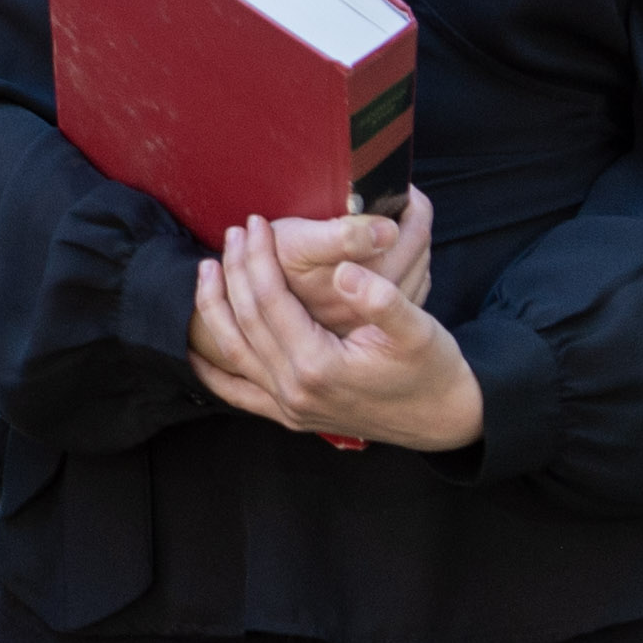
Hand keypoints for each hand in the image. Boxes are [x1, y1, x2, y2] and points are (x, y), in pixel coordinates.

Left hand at [187, 201, 480, 452]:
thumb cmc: (434, 369)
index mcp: (319, 366)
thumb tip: (345, 270)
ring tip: (207, 270)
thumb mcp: (419, 330)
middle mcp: (295, 391)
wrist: (447, 419)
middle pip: (246, 321)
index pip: (270, 301)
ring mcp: (290, 408)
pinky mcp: (293, 417)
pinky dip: (214, 371)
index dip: (258, 258)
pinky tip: (195, 350)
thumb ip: (383, 300)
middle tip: (233, 233)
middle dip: (235, 272)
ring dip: (215, 310)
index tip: (254, 223)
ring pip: (233, 354)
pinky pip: (239, 394)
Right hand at [255, 187, 435, 321]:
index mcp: (370, 279)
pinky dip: (402, 263)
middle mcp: (382, 302)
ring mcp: (379, 314)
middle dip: (410, 215)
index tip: (393, 182)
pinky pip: (408, 286)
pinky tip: (379, 253)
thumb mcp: (299, 243)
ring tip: (385, 219)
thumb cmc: (271, 268)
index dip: (408, 197)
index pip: (416, 229)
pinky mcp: (372, 322)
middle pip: (421, 246)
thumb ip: (344, 236)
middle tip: (392, 194)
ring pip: (418, 266)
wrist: (252, 308)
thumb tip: (389, 228)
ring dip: (407, 240)